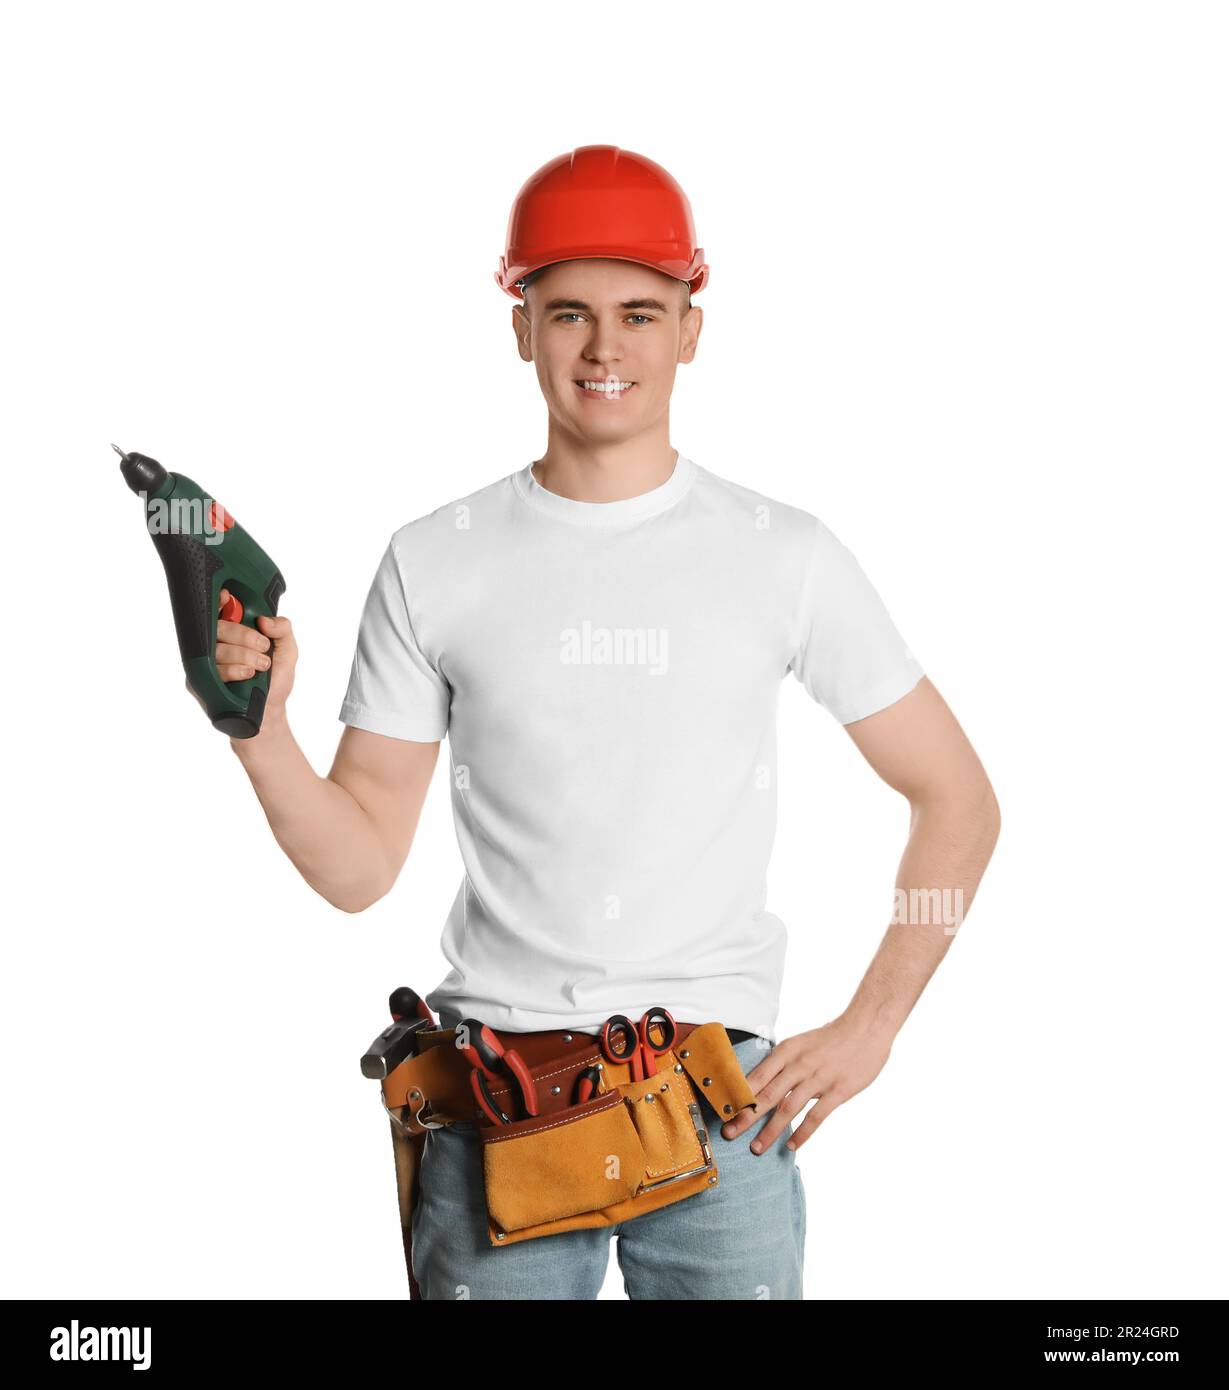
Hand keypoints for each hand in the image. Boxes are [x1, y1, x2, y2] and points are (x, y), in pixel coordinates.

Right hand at [214, 586, 297, 720]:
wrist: (268, 714)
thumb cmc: (275, 682)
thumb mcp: (288, 652)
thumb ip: (283, 630)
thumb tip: (265, 619)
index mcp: (235, 631)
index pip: (221, 609)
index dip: (221, 601)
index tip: (229, 599)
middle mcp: (217, 643)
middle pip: (218, 626)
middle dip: (245, 636)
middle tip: (263, 649)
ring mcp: (206, 661)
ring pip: (216, 648)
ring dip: (243, 656)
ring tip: (260, 667)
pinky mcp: (199, 680)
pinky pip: (210, 669)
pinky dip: (232, 670)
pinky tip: (246, 675)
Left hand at [722, 1015, 893, 1153]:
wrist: (866, 1027)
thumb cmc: (831, 1038)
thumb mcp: (801, 1043)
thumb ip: (783, 1063)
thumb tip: (759, 1082)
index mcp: (787, 1051)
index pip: (756, 1077)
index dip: (739, 1096)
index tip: (724, 1112)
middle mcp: (799, 1064)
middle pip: (767, 1095)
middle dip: (746, 1116)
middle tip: (729, 1134)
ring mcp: (819, 1078)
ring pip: (788, 1108)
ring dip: (771, 1130)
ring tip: (756, 1147)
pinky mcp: (838, 1090)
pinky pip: (816, 1116)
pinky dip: (803, 1133)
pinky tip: (792, 1146)